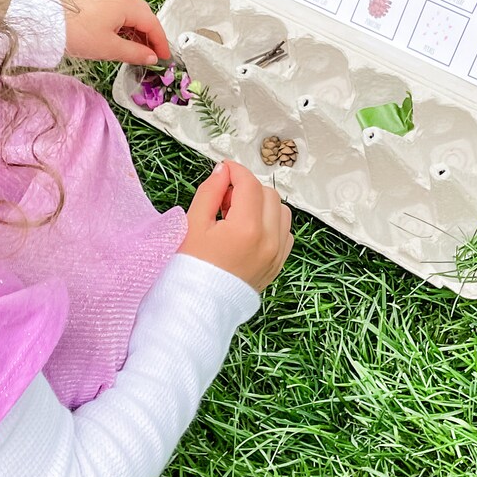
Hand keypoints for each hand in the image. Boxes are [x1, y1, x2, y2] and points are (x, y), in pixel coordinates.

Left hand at [59, 0, 169, 65]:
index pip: (151, 22)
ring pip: (128, 9)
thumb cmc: (78, 35)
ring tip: (135, 47)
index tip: (164, 57)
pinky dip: (122, 20)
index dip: (160, 41)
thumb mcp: (109, 48)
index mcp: (124, 3)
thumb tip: (151, 57)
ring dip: (135, 27)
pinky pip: (116, 6)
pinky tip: (119, 34)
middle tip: (151, 53)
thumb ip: (135, 53)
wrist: (46, 24)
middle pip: (142, 12)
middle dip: (149, 33)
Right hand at [178, 160, 291, 292]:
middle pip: (268, 195)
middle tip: (225, 198)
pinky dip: (272, 225)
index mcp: (246, 229)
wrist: (198, 306)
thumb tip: (223, 171)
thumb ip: (210, 192)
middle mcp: (268, 241)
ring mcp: (276, 254)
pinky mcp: (278, 265)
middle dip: (248, 188)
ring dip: (262, 205)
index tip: (224, 170)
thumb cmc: (192, 268)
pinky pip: (285, 233)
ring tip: (237, 215)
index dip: (236, 171)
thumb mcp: (194, 224)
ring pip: (281, 212)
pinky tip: (249, 231)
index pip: (249, 184)